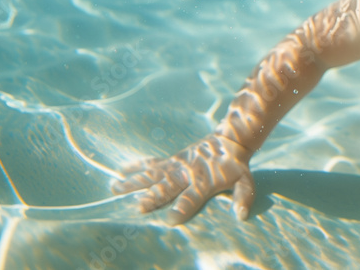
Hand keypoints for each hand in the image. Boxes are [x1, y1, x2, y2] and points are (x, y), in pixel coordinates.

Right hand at [112, 133, 254, 224]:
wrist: (229, 140)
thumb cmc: (235, 166)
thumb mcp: (245, 181)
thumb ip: (243, 197)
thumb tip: (242, 215)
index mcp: (203, 180)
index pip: (192, 196)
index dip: (182, 208)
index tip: (171, 220)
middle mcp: (186, 172)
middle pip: (168, 186)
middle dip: (154, 197)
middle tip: (139, 207)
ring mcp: (176, 165)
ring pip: (152, 174)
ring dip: (134, 181)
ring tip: (115, 188)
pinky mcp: (171, 160)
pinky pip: (151, 163)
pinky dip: (135, 166)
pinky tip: (120, 170)